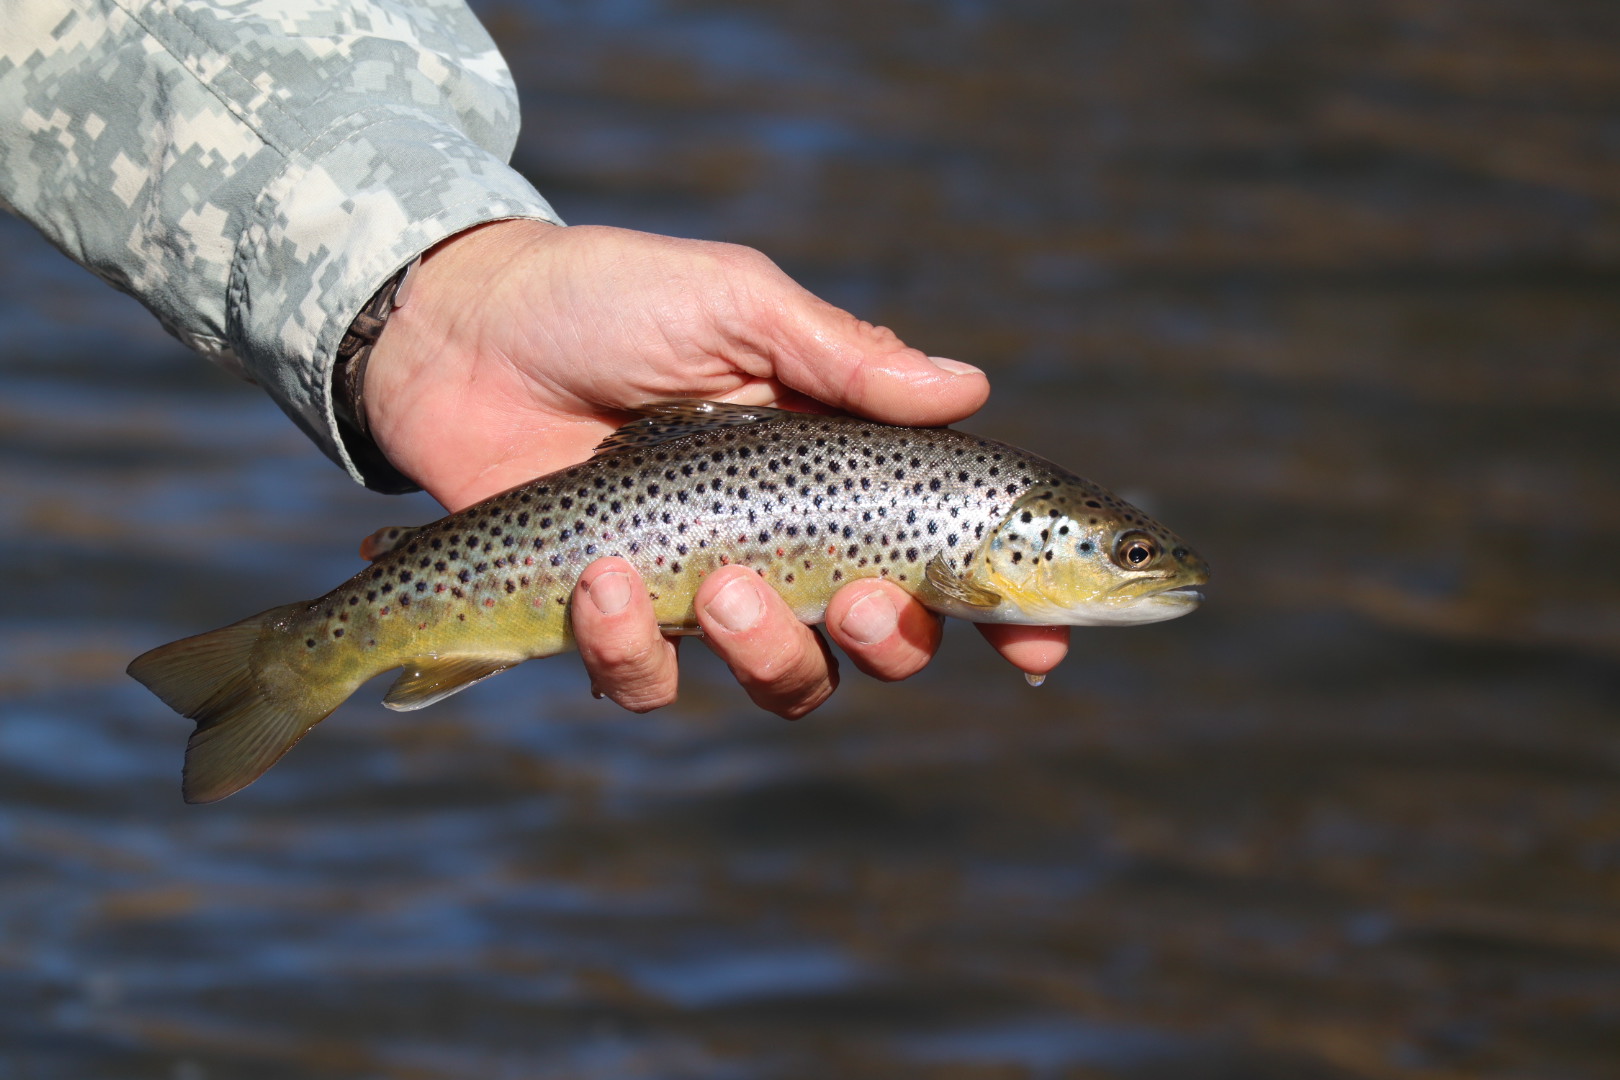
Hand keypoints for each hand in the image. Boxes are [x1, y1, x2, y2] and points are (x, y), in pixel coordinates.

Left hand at [365, 220, 1067, 714]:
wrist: (458, 330)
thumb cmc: (607, 297)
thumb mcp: (735, 302)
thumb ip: (844, 357)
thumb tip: (972, 388)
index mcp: (834, 463)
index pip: (945, 549)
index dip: (1006, 609)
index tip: (1041, 648)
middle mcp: (784, 538)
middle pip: (883, 640)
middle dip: (893, 641)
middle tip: (860, 601)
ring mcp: (701, 588)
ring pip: (782, 681)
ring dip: (767, 652)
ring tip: (716, 582)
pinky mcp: (612, 622)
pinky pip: (652, 684)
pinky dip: (633, 648)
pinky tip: (601, 579)